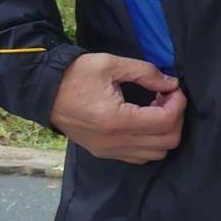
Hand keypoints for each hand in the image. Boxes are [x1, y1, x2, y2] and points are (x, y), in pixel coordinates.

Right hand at [51, 53, 186, 163]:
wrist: (42, 91)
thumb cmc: (75, 74)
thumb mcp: (110, 64)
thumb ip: (146, 73)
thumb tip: (171, 84)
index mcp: (115, 119)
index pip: (165, 122)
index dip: (178, 104)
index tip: (173, 89)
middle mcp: (113, 141)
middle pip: (167, 142)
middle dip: (176, 118)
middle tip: (166, 98)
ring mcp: (108, 150)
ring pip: (156, 153)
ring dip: (164, 132)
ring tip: (155, 109)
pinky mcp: (103, 152)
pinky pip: (139, 156)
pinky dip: (151, 142)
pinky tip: (143, 120)